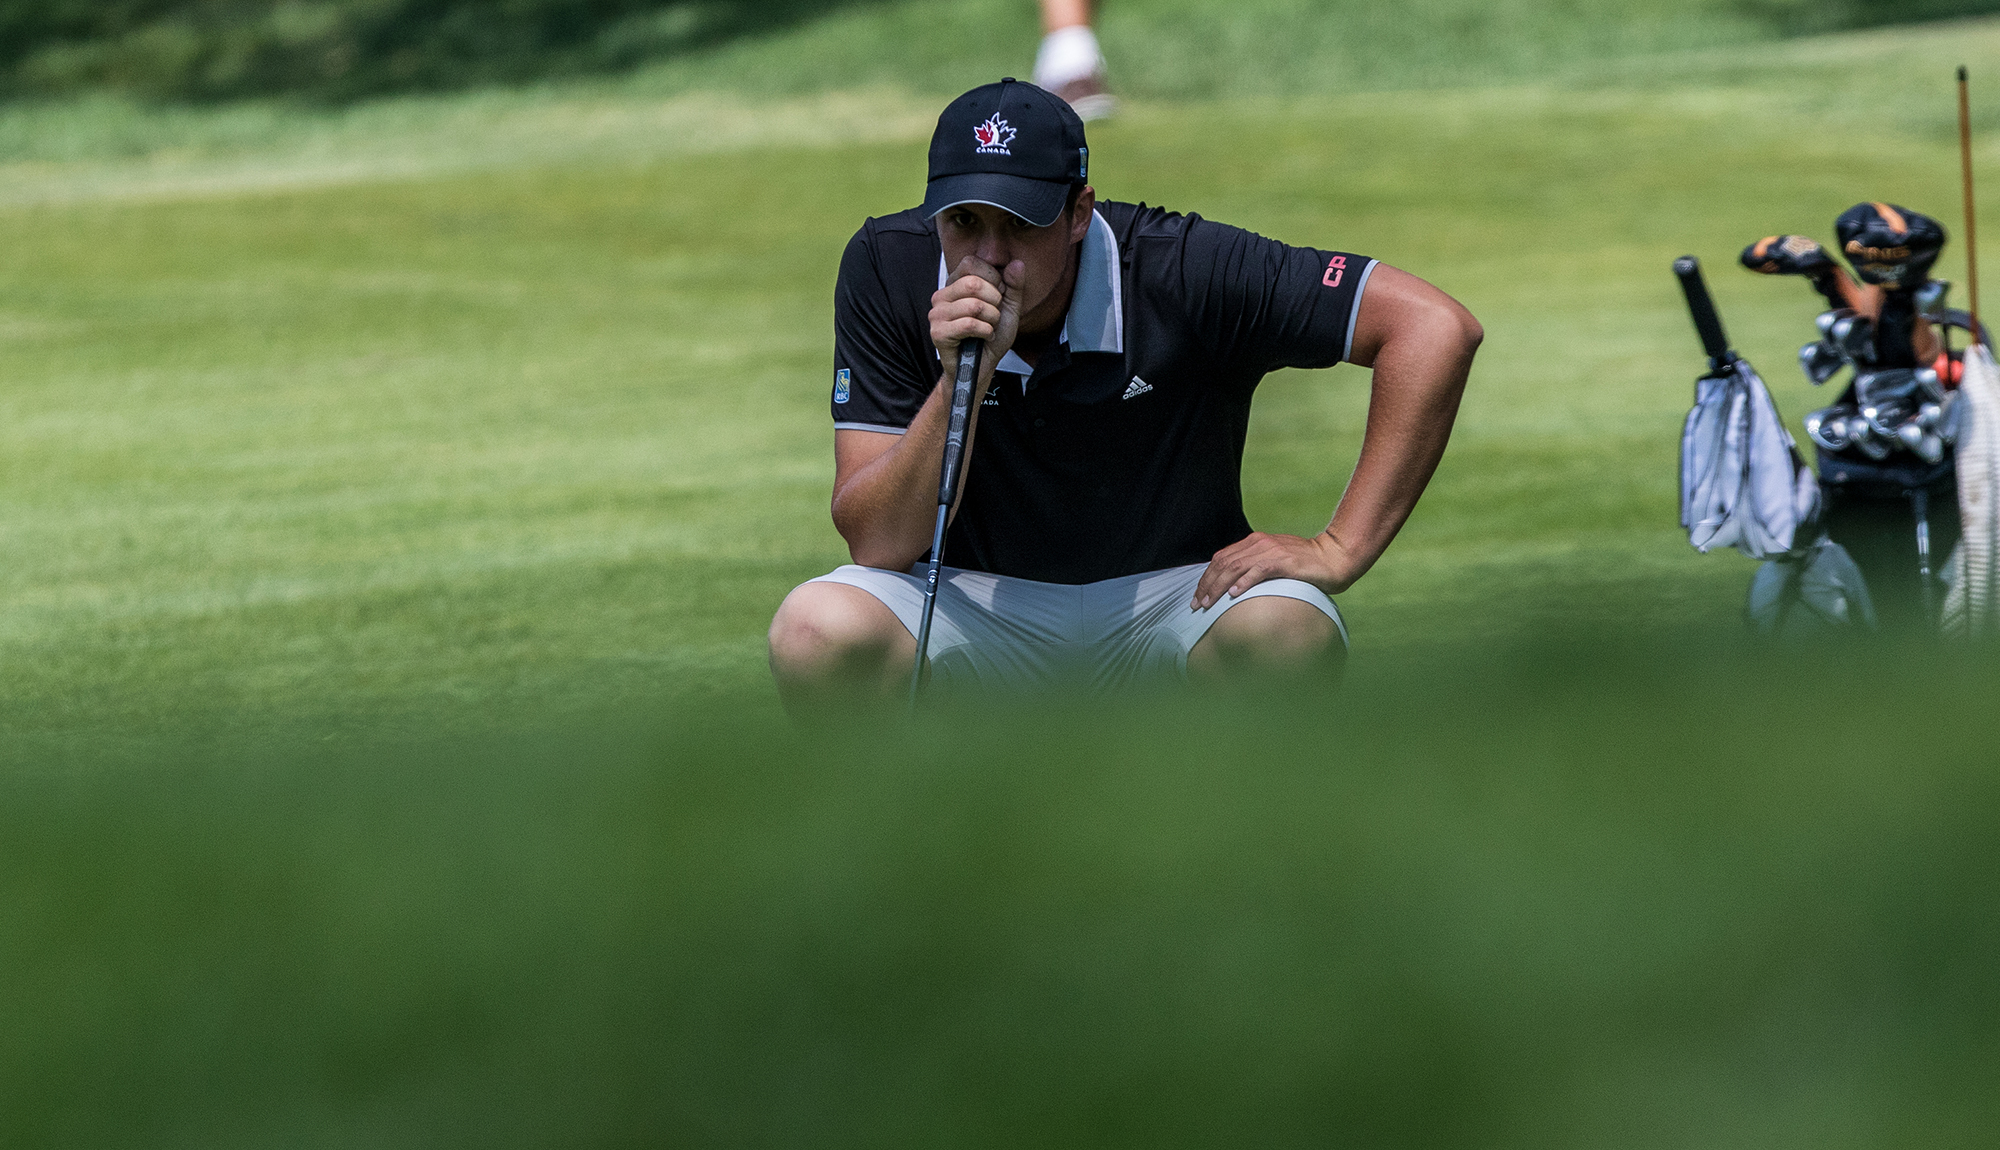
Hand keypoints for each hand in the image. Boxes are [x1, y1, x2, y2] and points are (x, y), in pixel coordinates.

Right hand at [931, 255, 1024, 371]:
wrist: (983, 366)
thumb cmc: (991, 336)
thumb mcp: (1009, 307)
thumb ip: (1014, 284)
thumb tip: (1017, 263)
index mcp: (955, 284)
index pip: (971, 263)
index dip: (992, 278)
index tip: (997, 296)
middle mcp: (942, 296)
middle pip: (973, 283)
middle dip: (994, 301)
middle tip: (994, 315)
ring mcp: (937, 314)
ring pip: (974, 306)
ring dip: (991, 320)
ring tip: (989, 328)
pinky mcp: (938, 332)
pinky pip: (968, 324)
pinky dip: (985, 332)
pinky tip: (984, 337)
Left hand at [1191, 531, 1363, 609]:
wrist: (1334, 557)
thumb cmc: (1304, 565)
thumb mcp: (1274, 561)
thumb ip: (1255, 567)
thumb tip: (1233, 587)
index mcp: (1254, 542)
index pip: (1221, 558)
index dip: (1206, 578)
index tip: (1198, 597)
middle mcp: (1259, 543)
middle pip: (1224, 563)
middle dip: (1207, 585)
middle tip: (1197, 605)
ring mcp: (1271, 550)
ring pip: (1235, 568)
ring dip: (1219, 587)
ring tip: (1209, 603)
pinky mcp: (1284, 561)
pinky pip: (1258, 571)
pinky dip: (1243, 582)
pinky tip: (1233, 595)